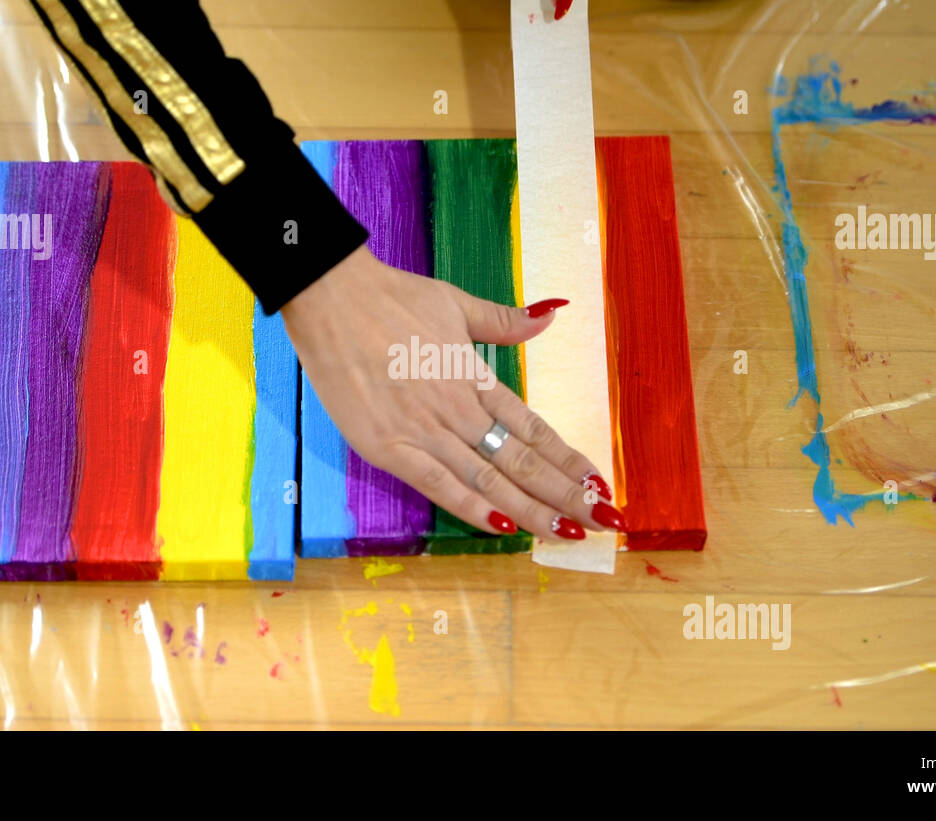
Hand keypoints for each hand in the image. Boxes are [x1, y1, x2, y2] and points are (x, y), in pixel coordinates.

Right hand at [280, 245, 624, 540]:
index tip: (598, 482)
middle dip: (566, 494)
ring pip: (489, 478)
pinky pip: (437, 483)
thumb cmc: (389, 297)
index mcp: (474, 377)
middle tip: (604, 519)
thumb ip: (503, 321)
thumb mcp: (454, 303)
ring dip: (532, 509)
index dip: (568, 459)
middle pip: (521, 460)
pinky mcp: (387, 445)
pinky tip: (504, 527)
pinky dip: (471, 507)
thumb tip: (551, 314)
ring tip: (567, 533)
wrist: (331, 295)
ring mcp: (423, 429)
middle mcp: (457, 408)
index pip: (533, 428)